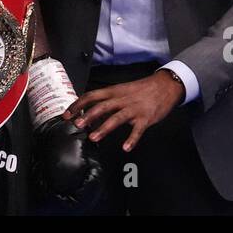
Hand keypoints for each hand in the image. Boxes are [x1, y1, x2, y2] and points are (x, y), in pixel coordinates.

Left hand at [65, 71, 184, 151]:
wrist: (165, 85)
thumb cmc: (141, 89)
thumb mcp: (122, 90)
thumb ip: (107, 100)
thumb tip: (90, 113)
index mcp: (114, 91)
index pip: (92, 96)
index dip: (78, 105)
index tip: (67, 114)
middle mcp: (122, 99)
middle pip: (102, 106)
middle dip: (88, 115)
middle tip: (77, 125)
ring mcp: (134, 108)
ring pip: (117, 118)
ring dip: (104, 128)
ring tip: (93, 137)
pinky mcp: (146, 117)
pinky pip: (138, 129)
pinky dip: (132, 139)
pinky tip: (126, 147)